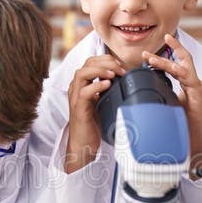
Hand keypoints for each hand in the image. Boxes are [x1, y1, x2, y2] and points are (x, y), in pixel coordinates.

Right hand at [65, 54, 124, 172]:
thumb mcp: (102, 101)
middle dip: (106, 63)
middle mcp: (76, 87)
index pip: (91, 61)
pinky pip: (85, 92)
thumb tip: (126, 79)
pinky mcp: (78, 108)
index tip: (120, 65)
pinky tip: (108, 85)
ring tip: (114, 75)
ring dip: (100, 70)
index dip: (106, 59)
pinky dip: (97, 86)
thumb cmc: (93, 123)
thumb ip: (108, 89)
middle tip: (121, 69)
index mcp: (81, 84)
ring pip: (82, 73)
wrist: (83, 143)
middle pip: (87, 63)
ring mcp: (75, 97)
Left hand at [142, 34, 201, 176]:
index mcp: (186, 82)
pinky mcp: (198, 92)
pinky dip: (177, 70)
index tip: (147, 54)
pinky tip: (169, 68)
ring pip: (182, 66)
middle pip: (182, 59)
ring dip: (165, 62)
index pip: (176, 64)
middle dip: (170, 49)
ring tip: (151, 59)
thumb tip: (142, 91)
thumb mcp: (167, 104)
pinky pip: (188, 77)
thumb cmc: (183, 122)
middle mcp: (193, 81)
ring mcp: (197, 86)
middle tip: (148, 50)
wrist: (194, 138)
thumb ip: (160, 94)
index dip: (163, 58)